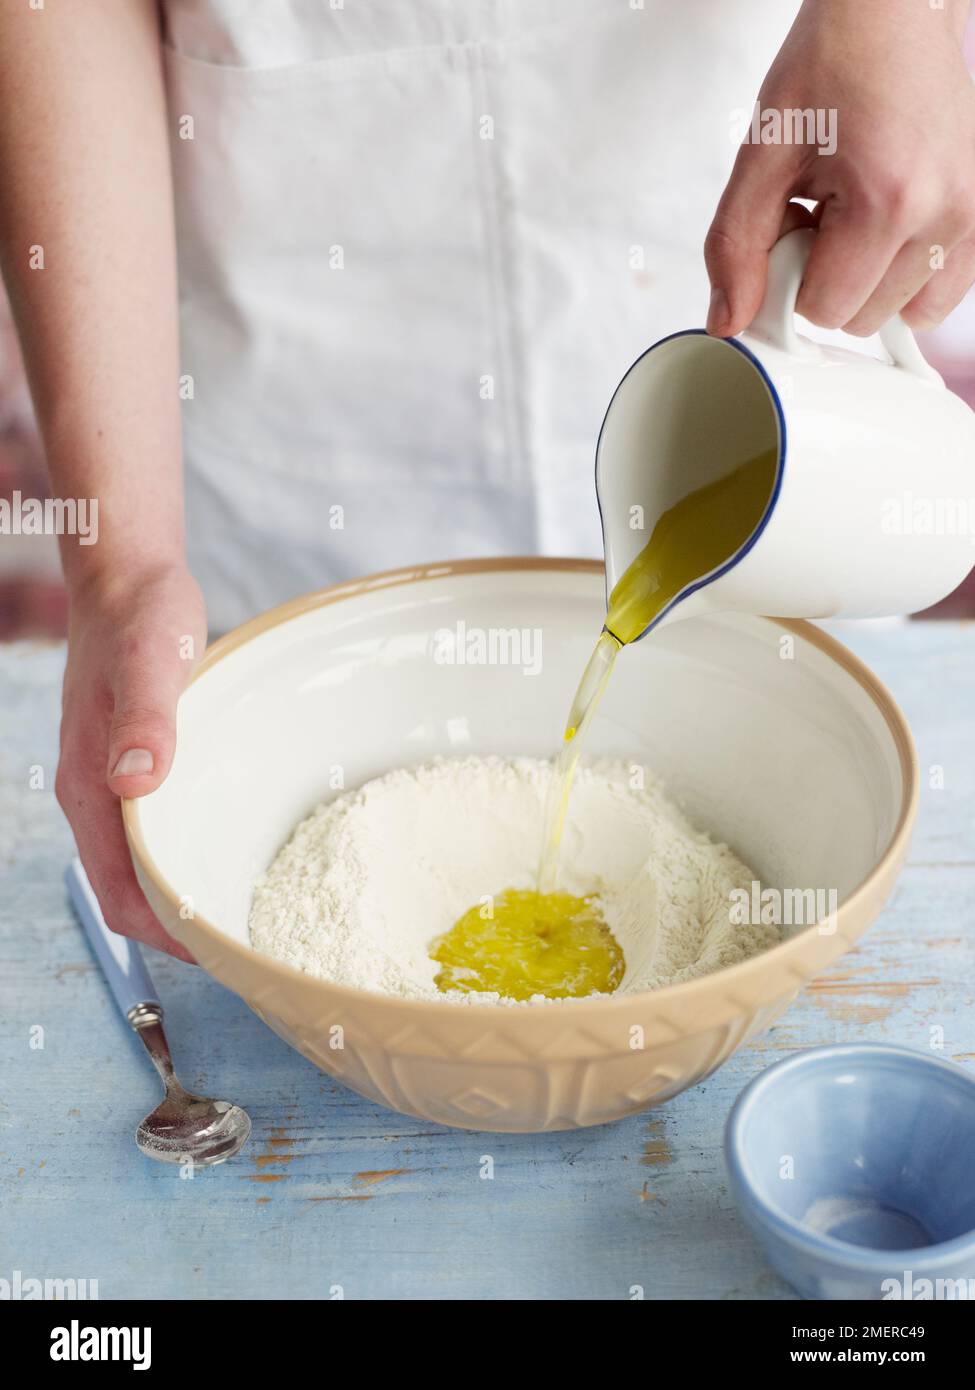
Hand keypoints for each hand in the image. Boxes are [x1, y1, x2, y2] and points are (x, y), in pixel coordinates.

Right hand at [56, 564, 206, 961]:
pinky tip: (226, 856)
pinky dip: (183, 859)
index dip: (164, 935)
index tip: (217, 954)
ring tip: (240, 915)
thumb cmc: (140, 619)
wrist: (130, 582)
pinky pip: (154, 834)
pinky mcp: (135, 768)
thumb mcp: (150, 663)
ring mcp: (113, 785)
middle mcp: (96, 796)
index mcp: (91, 787)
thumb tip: (134, 783)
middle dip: (177, 931)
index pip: (120, 892)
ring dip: (180, 897)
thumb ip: (143, 720)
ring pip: (140, 867)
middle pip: (129, 893)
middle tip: (243, 949)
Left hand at [705, 0, 974, 337]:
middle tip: (821, 210)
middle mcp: (946, 214)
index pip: (824, 310)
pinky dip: (906, 275)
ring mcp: (974, 216)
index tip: (792, 225)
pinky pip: (942, 291)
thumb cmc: (836, 60)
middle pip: (863, 319)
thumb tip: (729, 320)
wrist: (897, 10)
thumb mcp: (764, 151)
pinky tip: (885, 226)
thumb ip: (735, 245)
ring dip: (868, 281)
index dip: (792, 278)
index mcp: (890, 201)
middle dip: (829, 279)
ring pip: (905, 313)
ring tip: (855, 214)